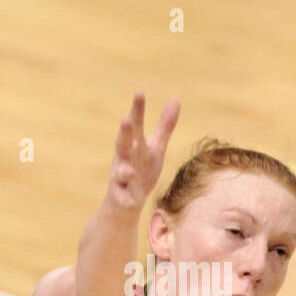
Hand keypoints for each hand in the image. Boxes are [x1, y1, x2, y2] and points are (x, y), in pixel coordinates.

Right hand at [108, 92, 180, 209]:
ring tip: (131, 171)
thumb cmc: (142, 169)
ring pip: (120, 172)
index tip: (139, 93)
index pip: (135, 124)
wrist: (127, 201)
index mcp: (134, 145)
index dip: (137, 110)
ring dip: (124, 170)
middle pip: (123, 143)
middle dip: (124, 133)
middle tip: (126, 120)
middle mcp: (125, 158)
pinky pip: (123, 198)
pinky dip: (126, 200)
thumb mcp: (155, 147)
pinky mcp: (121, 196)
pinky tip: (132, 203)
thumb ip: (165, 126)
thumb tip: (175, 99)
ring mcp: (121, 177)